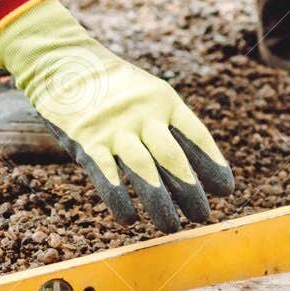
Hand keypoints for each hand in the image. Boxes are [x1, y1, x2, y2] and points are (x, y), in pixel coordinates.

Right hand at [0, 0, 233, 230]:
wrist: (64, 63)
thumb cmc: (114, 87)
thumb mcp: (148, 93)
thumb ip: (168, 124)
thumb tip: (195, 167)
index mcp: (164, 100)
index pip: (195, 136)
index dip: (212, 164)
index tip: (225, 190)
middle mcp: (143, 114)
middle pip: (173, 158)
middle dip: (190, 190)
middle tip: (203, 217)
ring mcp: (114, 128)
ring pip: (144, 170)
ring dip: (160, 203)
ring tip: (172, 227)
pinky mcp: (87, 141)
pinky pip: (106, 175)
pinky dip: (119, 199)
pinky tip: (129, 220)